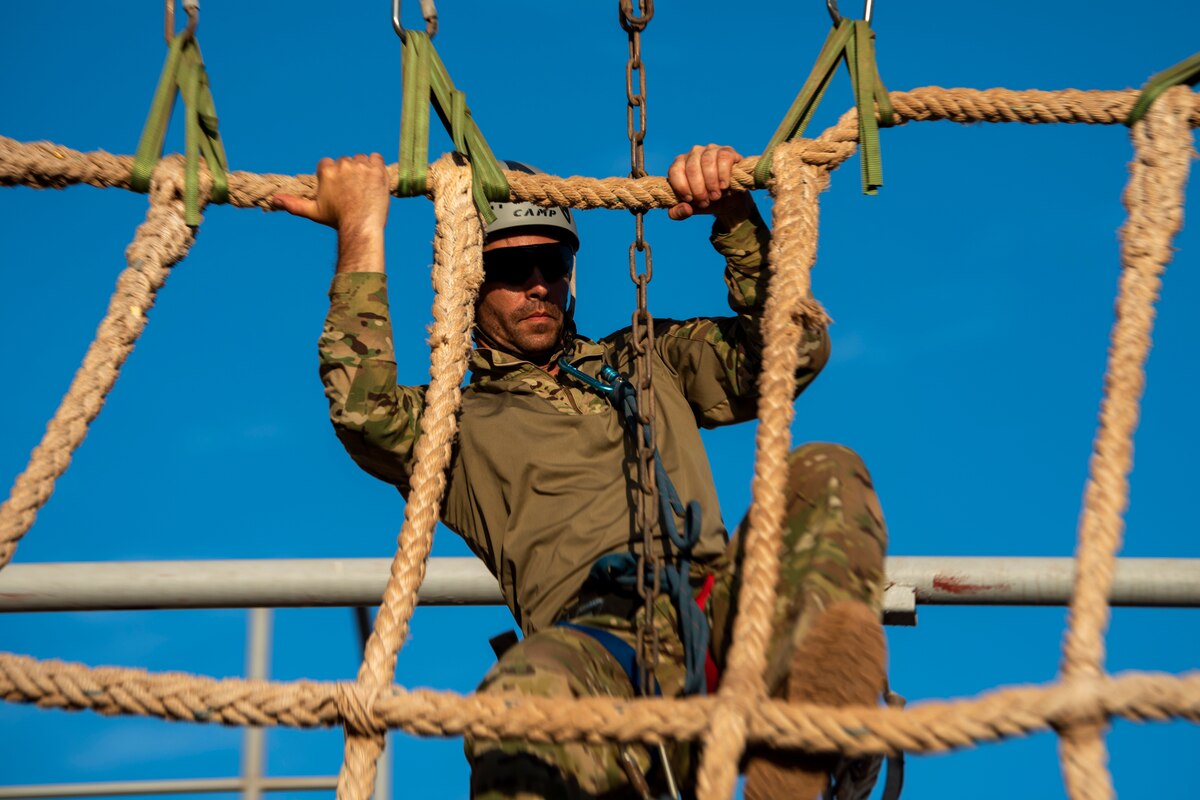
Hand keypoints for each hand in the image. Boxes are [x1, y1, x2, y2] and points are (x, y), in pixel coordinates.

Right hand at [272, 153, 390, 236]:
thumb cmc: (337, 219)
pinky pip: (376, 158)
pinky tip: (373, 180)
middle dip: (348, 173)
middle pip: (345, 162)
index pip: (328, 164)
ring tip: (363, 189)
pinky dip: (376, 166)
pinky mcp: (377, 169)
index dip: (334, 177)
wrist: (362, 226)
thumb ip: (294, 204)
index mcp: (326, 170)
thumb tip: (274, 199)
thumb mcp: (314, 211)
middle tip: (353, 193)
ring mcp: (361, 166)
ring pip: (360, 159)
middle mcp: (343, 164)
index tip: (339, 189)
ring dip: (362, 169)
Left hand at [666, 144, 752, 228]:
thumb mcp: (690, 209)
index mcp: (680, 163)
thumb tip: (685, 208)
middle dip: (698, 189)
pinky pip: (723, 158)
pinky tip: (724, 186)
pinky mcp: (727, 151)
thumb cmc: (705, 200)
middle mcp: (694, 153)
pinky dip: (723, 175)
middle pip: (691, 168)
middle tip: (705, 202)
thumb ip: (677, 213)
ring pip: (707, 162)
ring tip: (715, 196)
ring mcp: (710, 150)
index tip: (690, 199)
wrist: (728, 200)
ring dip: (711, 183)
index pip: (675, 171)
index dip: (681, 187)